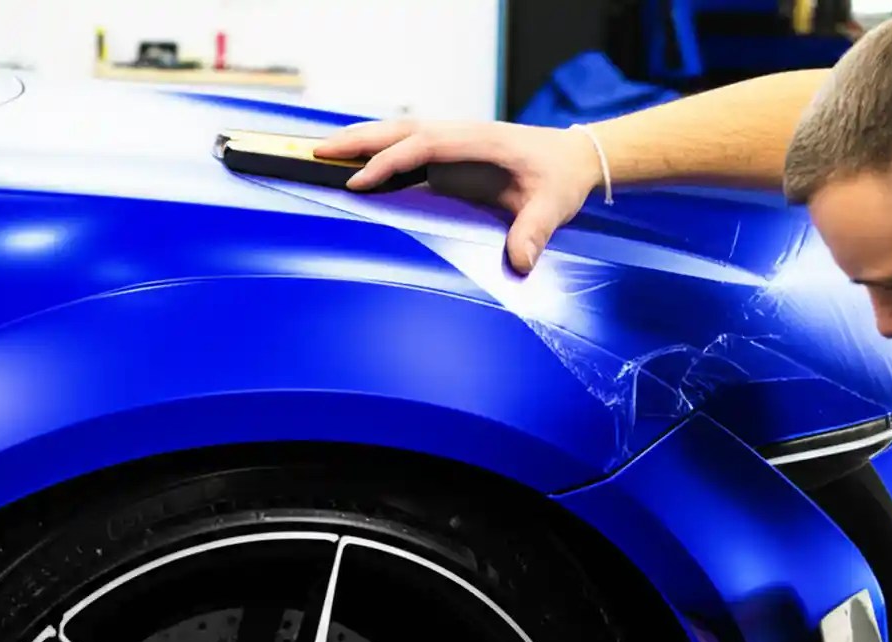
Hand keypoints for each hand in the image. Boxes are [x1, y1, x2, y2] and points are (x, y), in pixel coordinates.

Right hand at [314, 119, 604, 273]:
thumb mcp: (555, 207)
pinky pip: (407, 146)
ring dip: (362, 141)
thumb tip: (520, 262)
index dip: (389, 162)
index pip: (424, 144)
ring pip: (399, 133)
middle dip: (358, 141)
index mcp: (481, 141)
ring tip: (323, 153)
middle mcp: (461, 134)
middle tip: (317, 153)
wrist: (574, 158)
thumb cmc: (562, 179)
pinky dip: (377, 151)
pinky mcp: (450, 152)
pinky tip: (355, 164)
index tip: (359, 181)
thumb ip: (534, 232)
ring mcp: (453, 140)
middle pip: (401, 129)